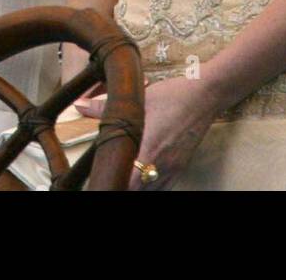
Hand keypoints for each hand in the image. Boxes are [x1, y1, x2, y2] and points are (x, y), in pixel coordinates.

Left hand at [75, 75, 217, 189]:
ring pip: (152, 190)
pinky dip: (151, 185)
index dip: (114, 181)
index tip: (105, 176)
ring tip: (124, 176)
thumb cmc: (172, 96)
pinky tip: (143, 176)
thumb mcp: (138, 100)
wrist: (205, 95)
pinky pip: (164, 186)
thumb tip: (80, 105)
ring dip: (136, 186)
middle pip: (138, 189)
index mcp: (148, 148)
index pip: (127, 181)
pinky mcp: (181, 167)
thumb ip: (105, 107)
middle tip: (111, 176)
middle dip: (122, 184)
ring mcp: (173, 168)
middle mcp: (161, 164)